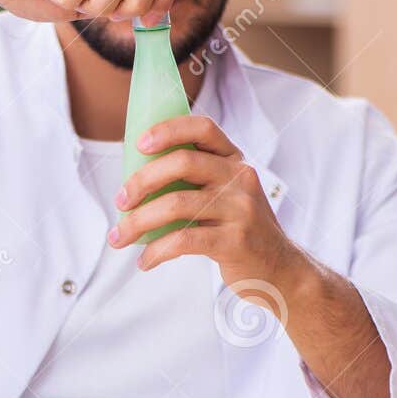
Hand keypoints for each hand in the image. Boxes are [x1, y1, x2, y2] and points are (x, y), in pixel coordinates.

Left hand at [107, 115, 307, 289]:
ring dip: (138, 222)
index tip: (138, 143)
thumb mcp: (224, 195)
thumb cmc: (236, 228)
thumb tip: (132, 181)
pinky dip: (156, 251)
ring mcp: (240, 209)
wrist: (279, 269)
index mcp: (233, 160)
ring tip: (117, 238)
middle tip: (119, 201)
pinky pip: (184, 240)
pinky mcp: (236, 241)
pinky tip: (145, 262)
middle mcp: (240, 178)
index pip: (203, 128)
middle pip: (183, 162)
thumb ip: (192, 181)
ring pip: (177, 204)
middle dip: (141, 181)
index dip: (168, 129)